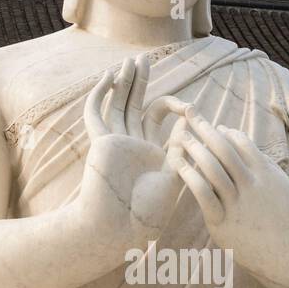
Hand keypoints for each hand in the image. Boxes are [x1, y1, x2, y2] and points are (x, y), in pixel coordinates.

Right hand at [79, 55, 184, 251]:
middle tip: (144, 59)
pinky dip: (99, 95)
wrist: (120, 228)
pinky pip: (95, 114)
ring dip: (122, 82)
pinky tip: (108, 78)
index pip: (158, 117)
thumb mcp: (176, 178)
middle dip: (140, 81)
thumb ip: (183, 150)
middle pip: (135, 104)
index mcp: (153, 152)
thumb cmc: (149, 213)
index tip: (189, 109)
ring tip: (129, 61)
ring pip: (116, 104)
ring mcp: (115, 142)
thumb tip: (193, 123)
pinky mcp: (100, 144)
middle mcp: (133, 144)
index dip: (173, 106)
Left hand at [170, 108, 288, 267]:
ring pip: (212, 167)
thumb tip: (249, 148)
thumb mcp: (283, 188)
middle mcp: (251, 185)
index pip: (243, 143)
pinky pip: (203, 194)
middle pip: (224, 149)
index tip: (216, 127)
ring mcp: (236, 204)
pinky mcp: (223, 223)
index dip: (227, 132)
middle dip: (205, 128)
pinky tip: (179, 164)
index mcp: (267, 174)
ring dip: (195, 148)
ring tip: (181, 135)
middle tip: (190, 113)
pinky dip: (190, 175)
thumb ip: (266, 167)